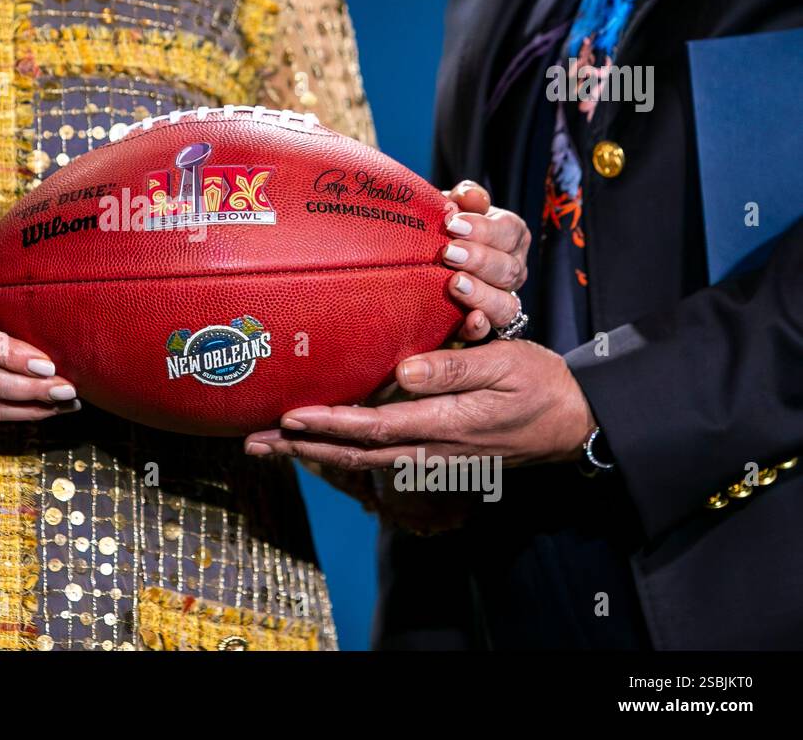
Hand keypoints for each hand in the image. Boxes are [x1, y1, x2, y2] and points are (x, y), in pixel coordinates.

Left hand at [244, 340, 593, 469]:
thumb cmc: (540, 385)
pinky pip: (377, 458)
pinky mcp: (432, 455)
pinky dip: (341, 455)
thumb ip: (453, 368)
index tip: (289, 418)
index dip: (328, 424)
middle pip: (353, 454)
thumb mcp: (505, 364)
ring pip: (360, 461)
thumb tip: (404, 373)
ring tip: (269, 447)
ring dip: (312, 455)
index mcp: (444, 425)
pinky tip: (316, 447)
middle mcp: (430, 449)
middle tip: (253, 443)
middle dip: (301, 450)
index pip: (373, 427)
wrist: (572, 422)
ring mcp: (430, 458)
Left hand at [441, 180, 529, 341]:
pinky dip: (479, 327)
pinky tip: (469, 319)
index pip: (510, 231)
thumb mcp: (453, 210)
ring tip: (454, 283)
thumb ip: (464, 198)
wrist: (423, 267)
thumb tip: (471, 196)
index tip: (453, 224)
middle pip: (509, 269)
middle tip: (448, 252)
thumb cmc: (444, 230)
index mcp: (510, 237)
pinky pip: (488, 332)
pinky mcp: (481, 326)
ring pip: (506, 304)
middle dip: (479, 260)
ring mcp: (500, 301)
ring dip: (481, 293)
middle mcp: (512, 271)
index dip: (485, 229)